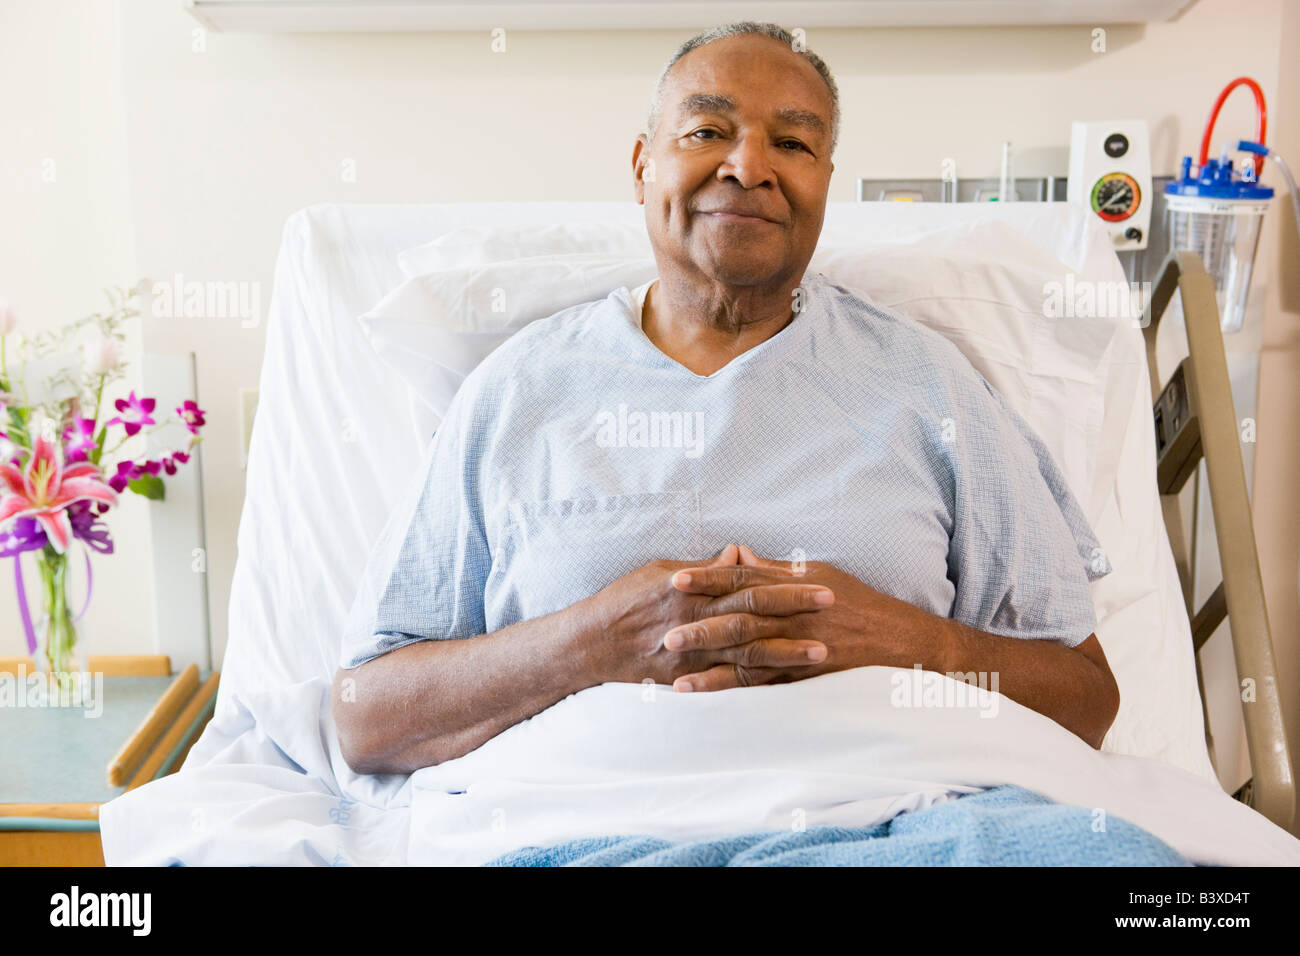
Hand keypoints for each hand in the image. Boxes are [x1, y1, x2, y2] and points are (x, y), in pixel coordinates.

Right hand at [582, 544, 833, 686]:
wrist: (589, 642)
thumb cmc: (624, 600)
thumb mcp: (662, 571)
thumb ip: (704, 567)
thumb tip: (738, 553)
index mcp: (694, 588)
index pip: (749, 582)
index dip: (786, 582)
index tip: (819, 580)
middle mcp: (696, 618)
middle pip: (756, 614)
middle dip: (796, 610)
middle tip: (834, 606)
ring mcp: (693, 652)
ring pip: (748, 652)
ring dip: (787, 652)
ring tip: (821, 652)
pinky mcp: (686, 678)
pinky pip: (726, 683)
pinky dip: (754, 684)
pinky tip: (782, 687)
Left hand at [664, 545, 941, 691]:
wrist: (901, 643)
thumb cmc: (857, 603)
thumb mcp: (818, 573)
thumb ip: (773, 567)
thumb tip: (735, 552)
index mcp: (793, 587)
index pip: (744, 579)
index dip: (709, 578)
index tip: (676, 579)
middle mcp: (794, 618)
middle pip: (739, 620)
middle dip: (701, 625)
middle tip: (664, 630)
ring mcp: (798, 651)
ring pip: (747, 659)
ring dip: (709, 668)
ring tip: (674, 674)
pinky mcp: (803, 679)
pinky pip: (762, 686)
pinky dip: (732, 691)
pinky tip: (704, 696)